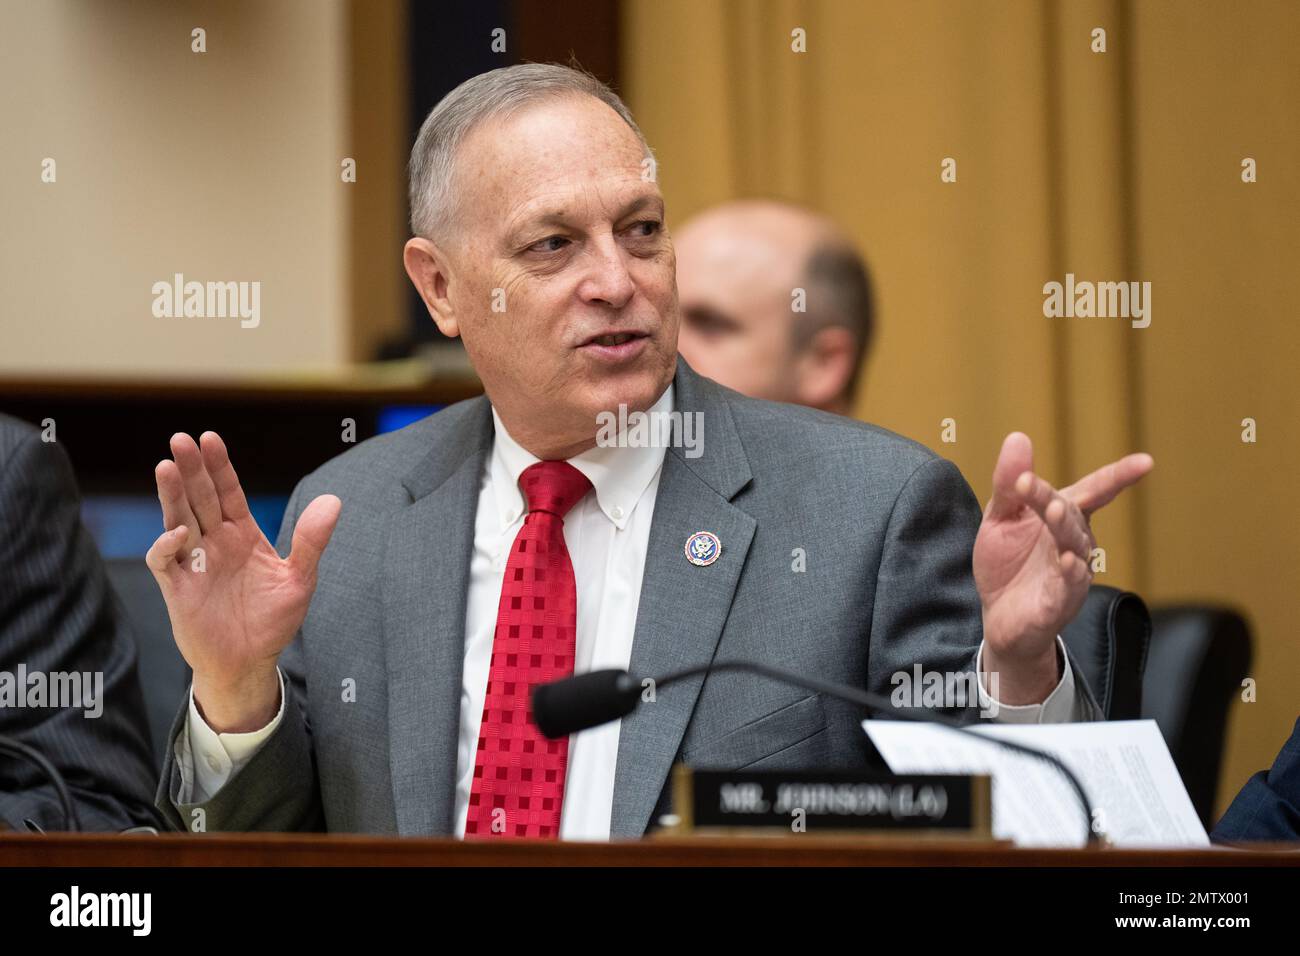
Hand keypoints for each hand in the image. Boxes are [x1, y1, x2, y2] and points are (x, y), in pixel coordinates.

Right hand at [145, 432, 340, 731]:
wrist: (249, 663)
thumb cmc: (272, 622)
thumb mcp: (300, 579)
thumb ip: (311, 541)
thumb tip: (334, 500)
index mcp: (243, 535)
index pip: (229, 492)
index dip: (219, 466)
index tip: (210, 438)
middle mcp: (215, 543)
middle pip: (200, 498)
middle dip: (192, 469)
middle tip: (181, 439)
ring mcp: (194, 563)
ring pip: (178, 519)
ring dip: (171, 494)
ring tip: (167, 465)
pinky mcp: (178, 588)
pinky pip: (165, 560)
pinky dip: (167, 545)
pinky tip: (178, 532)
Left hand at [973, 432, 1152, 703]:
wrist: (998, 617)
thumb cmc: (1006, 563)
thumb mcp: (1000, 517)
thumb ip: (1010, 482)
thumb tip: (1018, 437)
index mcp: (1063, 516)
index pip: (1093, 491)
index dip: (1118, 476)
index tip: (1146, 462)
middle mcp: (1075, 541)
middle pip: (1071, 514)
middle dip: (1054, 499)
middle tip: (1035, 486)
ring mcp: (1071, 572)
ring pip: (1074, 546)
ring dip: (1064, 527)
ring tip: (1053, 510)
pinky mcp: (1060, 601)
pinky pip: (1070, 585)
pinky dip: (1070, 573)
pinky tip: (1067, 561)